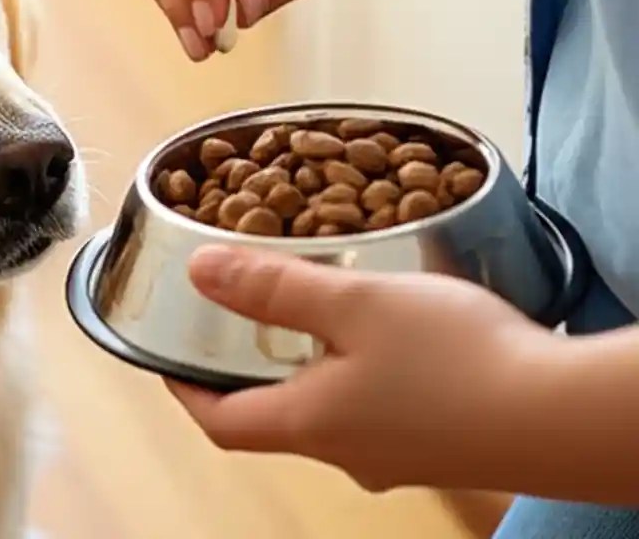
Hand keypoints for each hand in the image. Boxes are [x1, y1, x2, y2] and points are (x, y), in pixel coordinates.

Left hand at [168, 245, 562, 492]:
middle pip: (270, 417)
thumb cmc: (457, 361)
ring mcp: (394, 458)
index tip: (166, 358)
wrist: (565, 417)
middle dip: (246, 372)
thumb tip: (199, 272)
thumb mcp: (354, 305)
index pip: (218, 421)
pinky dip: (358, 374)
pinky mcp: (438, 448)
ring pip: (327, 411)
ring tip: (312, 314)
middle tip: (238, 322)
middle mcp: (345, 454)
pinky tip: (386, 336)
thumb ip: (273, 288)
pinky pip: (378, 411)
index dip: (182, 389)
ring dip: (308, 367)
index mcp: (308, 424)